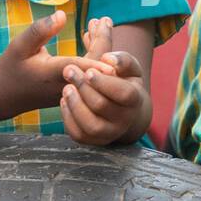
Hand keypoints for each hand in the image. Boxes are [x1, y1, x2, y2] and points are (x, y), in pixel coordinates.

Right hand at [0, 10, 114, 113]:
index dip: (96, 53)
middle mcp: (67, 84)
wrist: (7, 96)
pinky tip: (89, 37)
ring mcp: (73, 91)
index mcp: (53, 74)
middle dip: (103, 41)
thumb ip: (40, 31)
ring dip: (101, 47)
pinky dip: (95, 56)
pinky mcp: (75, 93)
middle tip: (105, 19)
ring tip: (99, 23)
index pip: (80, 65)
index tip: (109, 43)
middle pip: (94, 66)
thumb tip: (62, 15)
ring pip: (95, 71)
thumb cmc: (12, 68)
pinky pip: (92, 76)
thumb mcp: (20, 46)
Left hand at [60, 17, 149, 145]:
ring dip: (75, 104)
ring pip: (90, 125)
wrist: (122, 108)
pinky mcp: (93, 141)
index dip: (104, 82)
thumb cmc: (123, 82)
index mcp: (134, 100)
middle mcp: (124, 121)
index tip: (88, 71)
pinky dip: (68, 117)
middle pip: (101, 106)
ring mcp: (109, 134)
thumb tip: (108, 60)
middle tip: (69, 71)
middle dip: (83, 87)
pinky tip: (65, 100)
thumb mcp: (128, 67)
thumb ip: (122, 59)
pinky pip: (78, 134)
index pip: (123, 93)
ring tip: (67, 88)